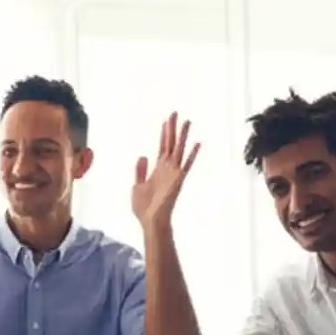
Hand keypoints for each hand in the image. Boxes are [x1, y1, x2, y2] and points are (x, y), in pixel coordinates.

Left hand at [131, 112, 200, 229]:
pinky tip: (198, 143)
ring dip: (183, 136)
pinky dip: (192, 154)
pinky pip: (186, 164)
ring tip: (187, 121)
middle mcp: (167, 168)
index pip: (162, 147)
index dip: (164, 134)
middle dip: (173, 129)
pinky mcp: (178, 179)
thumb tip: (142, 155)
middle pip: (171, 144)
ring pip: (179, 150)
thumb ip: (140, 171)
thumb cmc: (144, 208)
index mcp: (158, 169)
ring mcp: (173, 173)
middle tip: (175, 113)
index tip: (166, 120)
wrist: (150, 221)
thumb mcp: (137, 186)